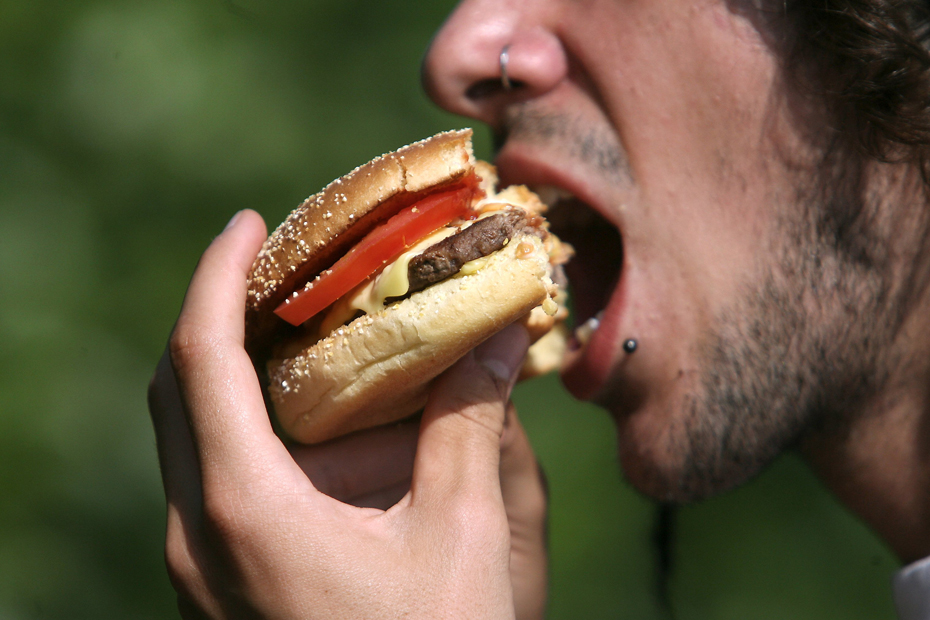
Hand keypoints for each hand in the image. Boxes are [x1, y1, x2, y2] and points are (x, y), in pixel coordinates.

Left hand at [147, 210, 547, 618]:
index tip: (248, 224)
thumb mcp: (462, 538)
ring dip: (229, 372)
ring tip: (299, 330)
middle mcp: (195, 537)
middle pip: (177, 391)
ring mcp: (198, 568)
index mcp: (243, 511)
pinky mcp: (216, 587)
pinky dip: (241, 426)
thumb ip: (472, 425)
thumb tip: (500, 335)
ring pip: (185, 438)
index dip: (218, 278)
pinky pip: (205, 480)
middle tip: (281, 269)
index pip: (200, 360)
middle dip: (219, 314)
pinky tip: (306, 418)